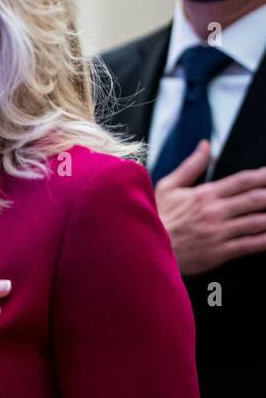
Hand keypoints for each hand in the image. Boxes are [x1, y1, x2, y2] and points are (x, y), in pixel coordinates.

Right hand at [154, 139, 265, 275]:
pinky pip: (252, 244)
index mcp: (205, 194)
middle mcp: (215, 211)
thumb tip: (206, 145)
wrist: (144, 247)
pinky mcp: (221, 252)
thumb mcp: (168, 186)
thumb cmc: (157, 216)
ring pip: (259, 221)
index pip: (243, 180)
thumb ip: (191, 166)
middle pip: (257, 199)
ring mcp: (219, 232)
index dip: (263, 176)